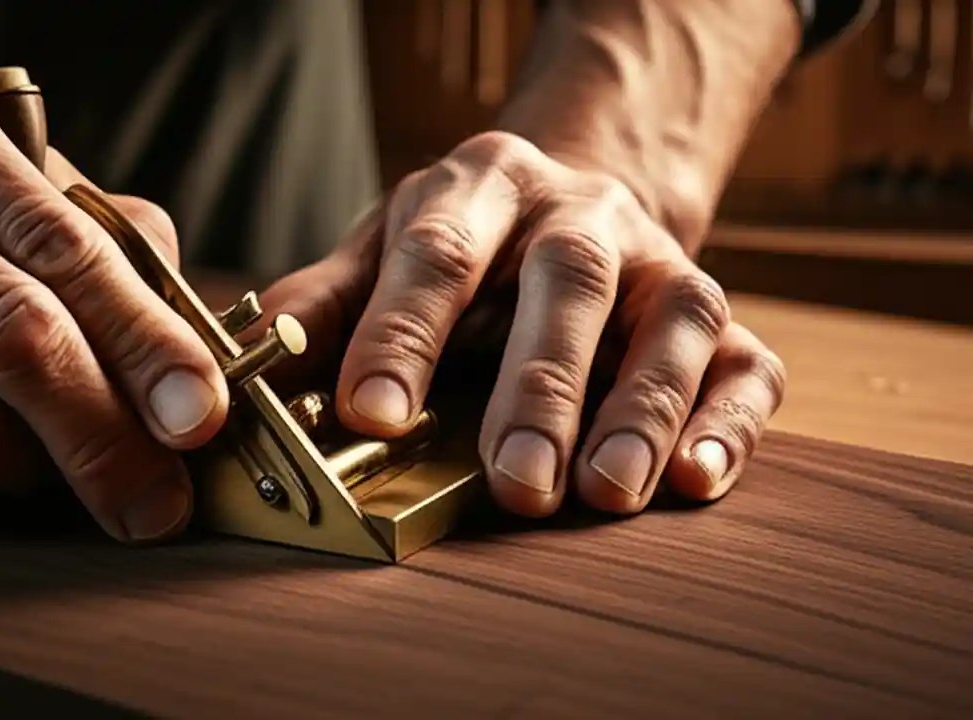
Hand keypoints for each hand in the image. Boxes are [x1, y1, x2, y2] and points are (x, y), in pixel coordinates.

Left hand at [261, 131, 785, 515]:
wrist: (573, 205)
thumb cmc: (466, 247)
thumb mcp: (383, 251)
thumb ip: (326, 306)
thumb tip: (254, 366)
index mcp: (482, 187)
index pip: (438, 252)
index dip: (402, 334)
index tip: (371, 417)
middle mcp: (583, 213)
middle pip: (572, 280)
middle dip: (541, 383)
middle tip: (514, 481)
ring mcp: (662, 261)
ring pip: (676, 319)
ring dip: (643, 408)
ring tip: (604, 491)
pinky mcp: (722, 318)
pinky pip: (746, 364)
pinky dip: (726, 424)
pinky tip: (691, 480)